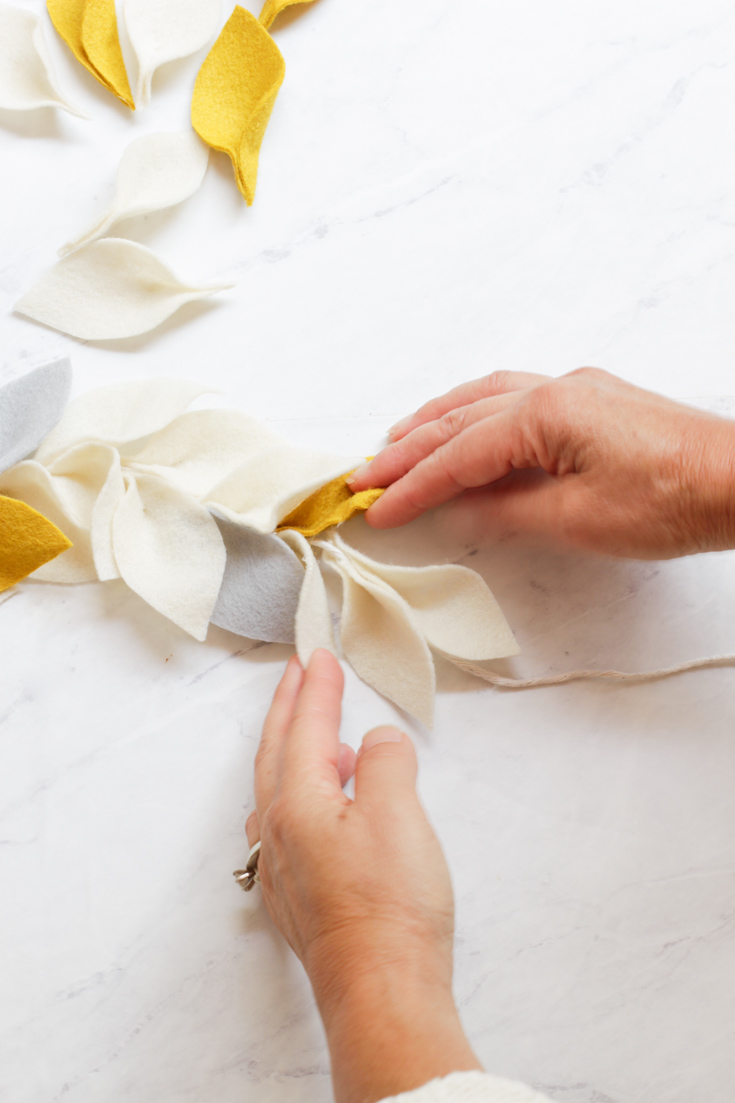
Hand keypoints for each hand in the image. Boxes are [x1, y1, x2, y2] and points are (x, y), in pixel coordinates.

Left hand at [247, 649, 480, 1102]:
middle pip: (277, 752)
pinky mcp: (298, 897)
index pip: (306, 728)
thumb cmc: (391, 907)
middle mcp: (279, 831)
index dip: (317, 688)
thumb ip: (385, 762)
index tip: (319, 654)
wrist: (382, 991)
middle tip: (299, 673)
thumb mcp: (399, 814)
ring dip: (294, 751)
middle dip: (289, 707)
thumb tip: (377, 740)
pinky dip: (300, 795)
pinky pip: (285, 824)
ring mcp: (283, 867)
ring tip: (328, 739)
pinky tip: (322, 809)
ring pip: (277, 789)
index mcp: (299, 802)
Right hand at [347, 368, 734, 558]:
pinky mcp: (592, 401)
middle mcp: (552, 390)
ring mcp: (574, 389)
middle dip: (407, 449)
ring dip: (436, 420)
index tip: (376, 509)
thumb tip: (460, 508)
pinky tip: (466, 422)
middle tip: (363, 474)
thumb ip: (508, 510)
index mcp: (543, 414)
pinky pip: (514, 395)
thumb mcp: (577, 520)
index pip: (459, 455)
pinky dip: (475, 410)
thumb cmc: (670, 500)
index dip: (413, 487)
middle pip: (460, 419)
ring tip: (397, 440)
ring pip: (484, 396)